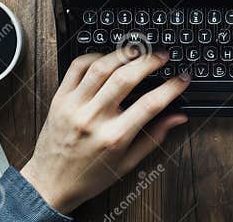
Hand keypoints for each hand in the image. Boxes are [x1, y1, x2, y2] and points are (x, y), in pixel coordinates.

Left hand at [20, 49, 189, 213]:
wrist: (50, 183)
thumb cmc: (90, 176)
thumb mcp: (128, 163)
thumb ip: (154, 137)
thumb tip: (178, 117)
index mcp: (114, 138)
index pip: (150, 104)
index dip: (171, 88)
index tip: (182, 78)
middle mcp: (93, 119)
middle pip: (125, 78)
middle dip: (149, 62)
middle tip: (161, 56)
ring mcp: (74, 106)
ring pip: (101, 67)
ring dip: (124, 53)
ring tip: (139, 50)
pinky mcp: (60, 98)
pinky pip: (77, 67)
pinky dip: (95, 56)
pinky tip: (108, 57)